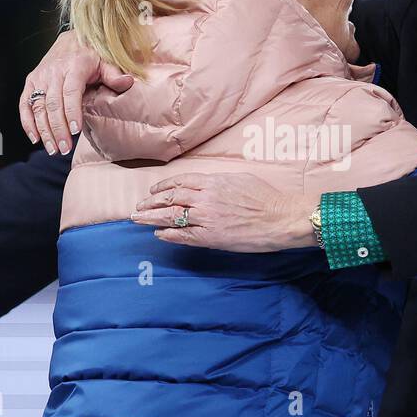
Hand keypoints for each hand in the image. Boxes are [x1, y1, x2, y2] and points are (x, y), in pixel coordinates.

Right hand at [19, 29, 134, 154]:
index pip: (71, 91)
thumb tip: (127, 82)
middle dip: (58, 128)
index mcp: (74, 66)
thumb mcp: (106, 61)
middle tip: (64, 148)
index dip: (72, 111)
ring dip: (44, 130)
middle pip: (53, 104)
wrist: (71, 40)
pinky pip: (25, 104)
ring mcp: (40, 77)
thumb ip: (114, 74)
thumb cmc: (91, 55)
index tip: (75, 130)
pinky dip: (28, 122)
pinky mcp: (31, 82)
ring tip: (53, 149)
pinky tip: (35, 138)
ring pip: (38, 107)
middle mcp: (54, 71)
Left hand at [131, 173, 316, 250]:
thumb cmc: (267, 198)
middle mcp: (205, 198)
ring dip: (152, 218)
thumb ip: (220, 182)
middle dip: (150, 203)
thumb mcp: (241, 179)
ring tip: (138, 220)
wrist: (280, 218)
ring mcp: (206, 218)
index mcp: (213, 182)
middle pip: (169, 198)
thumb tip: (209, 184)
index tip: (153, 191)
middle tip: (137, 208)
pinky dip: (168, 234)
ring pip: (171, 216)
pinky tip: (159, 234)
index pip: (179, 182)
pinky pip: (183, 236)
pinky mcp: (211, 237)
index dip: (163, 187)